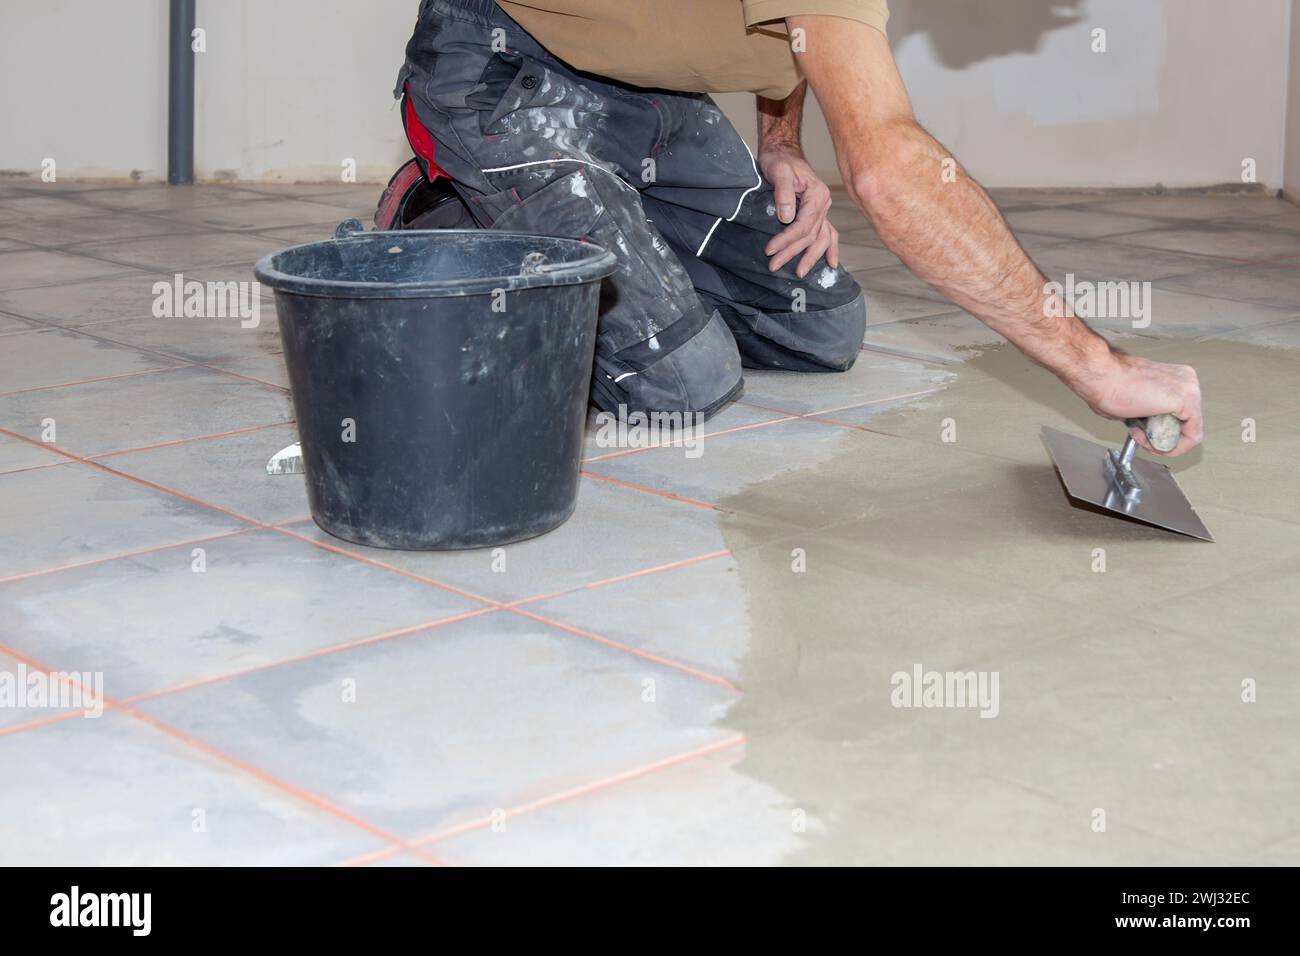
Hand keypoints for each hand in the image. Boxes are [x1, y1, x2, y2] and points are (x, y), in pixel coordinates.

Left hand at [758, 143, 838, 277]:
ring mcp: (823, 210)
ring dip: (811, 257)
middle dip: (792, 253)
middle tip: (774, 266)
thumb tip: (786, 217)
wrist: (783, 151)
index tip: (770, 250)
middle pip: (810, 235)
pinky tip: (831, 264)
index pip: (803, 225)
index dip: (786, 240)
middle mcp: (824, 204)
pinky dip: (830, 248)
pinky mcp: (817, 213)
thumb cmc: (779, 159)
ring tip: (800, 273)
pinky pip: (828, 234)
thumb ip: (783, 193)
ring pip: (820, 238)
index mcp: (817, 195)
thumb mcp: (778, 171)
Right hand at [1073, 350, 1202, 455]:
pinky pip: (1192, 436)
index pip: (1182, 414)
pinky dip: (1172, 446)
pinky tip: (1150, 441)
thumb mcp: (1135, 401)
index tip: (1141, 430)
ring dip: (1164, 442)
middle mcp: (1187, 381)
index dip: (1160, 429)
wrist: (1101, 376)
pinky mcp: (1186, 401)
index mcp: (1175, 377)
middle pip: (1187, 423)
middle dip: (1161, 436)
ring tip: (1142, 436)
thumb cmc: (1108, 384)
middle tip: (1141, 435)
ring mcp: (1190, 389)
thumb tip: (1147, 425)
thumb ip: (1148, 413)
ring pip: (1191, 431)